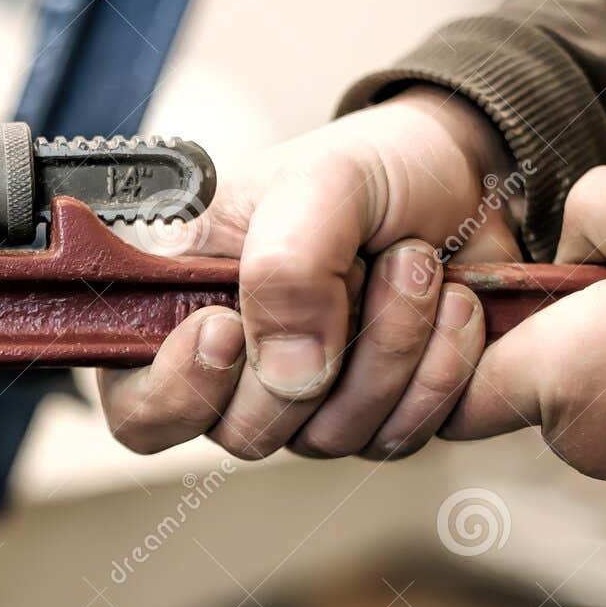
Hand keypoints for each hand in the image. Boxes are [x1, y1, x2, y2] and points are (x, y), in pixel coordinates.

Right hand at [99, 86, 520, 459]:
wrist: (466, 173)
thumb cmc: (367, 167)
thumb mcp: (317, 182)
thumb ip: (284, 270)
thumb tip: (289, 378)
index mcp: (182, 312)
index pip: (139, 408)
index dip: (179, 389)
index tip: (226, 327)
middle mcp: (237, 375)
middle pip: (245, 434)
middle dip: (317, 354)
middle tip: (367, 265)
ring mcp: (309, 408)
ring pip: (330, 439)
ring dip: (390, 348)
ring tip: (418, 263)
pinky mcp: (382, 419)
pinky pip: (400, 437)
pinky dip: (439, 372)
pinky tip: (455, 305)